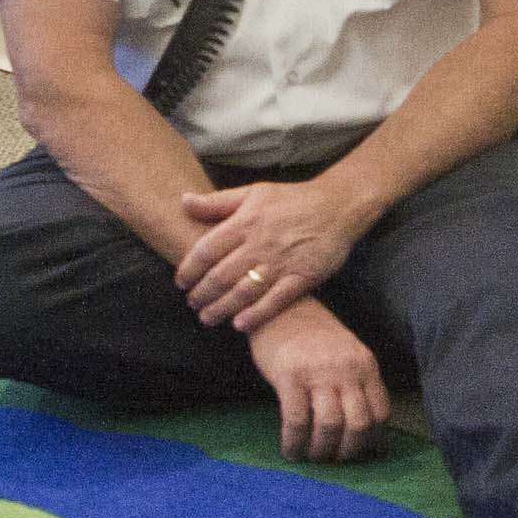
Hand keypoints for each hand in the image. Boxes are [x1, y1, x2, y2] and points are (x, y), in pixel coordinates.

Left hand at [177, 177, 372, 329]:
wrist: (337, 206)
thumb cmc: (292, 199)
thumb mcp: (253, 192)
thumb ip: (217, 202)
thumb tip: (184, 201)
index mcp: (246, 222)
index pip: (207, 250)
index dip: (189, 269)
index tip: (180, 282)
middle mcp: (260, 244)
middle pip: (221, 275)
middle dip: (202, 294)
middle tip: (192, 304)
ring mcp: (282, 262)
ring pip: (243, 292)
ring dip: (221, 309)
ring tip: (207, 318)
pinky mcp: (302, 277)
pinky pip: (275, 301)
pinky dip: (256, 315)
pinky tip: (240, 325)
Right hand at [246, 299, 390, 463]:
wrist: (280, 307)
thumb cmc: (313, 335)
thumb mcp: (347, 353)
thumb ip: (356, 382)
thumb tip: (362, 427)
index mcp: (365, 365)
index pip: (380, 412)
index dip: (372, 439)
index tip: (358, 450)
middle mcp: (347, 369)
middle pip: (358, 423)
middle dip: (348, 451)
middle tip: (334, 460)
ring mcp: (318, 372)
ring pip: (330, 425)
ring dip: (321, 450)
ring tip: (312, 457)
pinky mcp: (289, 376)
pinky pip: (296, 420)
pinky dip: (294, 443)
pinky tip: (290, 451)